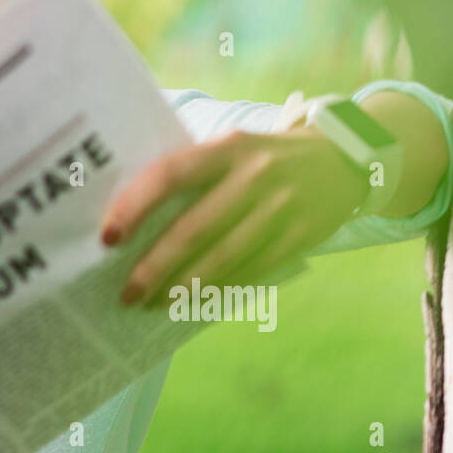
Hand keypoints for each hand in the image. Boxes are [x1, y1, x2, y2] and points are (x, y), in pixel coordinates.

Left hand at [101, 128, 368, 306]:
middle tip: (126, 293)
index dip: (135, 206)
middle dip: (154, 267)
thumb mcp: (232, 147)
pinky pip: (251, 270)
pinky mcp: (300, 237)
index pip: (169, 175)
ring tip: (152, 304)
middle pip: (193, 228)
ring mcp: (280, 208)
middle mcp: (254, 176)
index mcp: (226, 147)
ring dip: (183, 288)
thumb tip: (134, 219)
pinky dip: (219, 289)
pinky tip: (194, 302)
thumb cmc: (265, 157)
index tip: (108, 237)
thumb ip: (193, 173)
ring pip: (222, 258)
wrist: (344, 158)